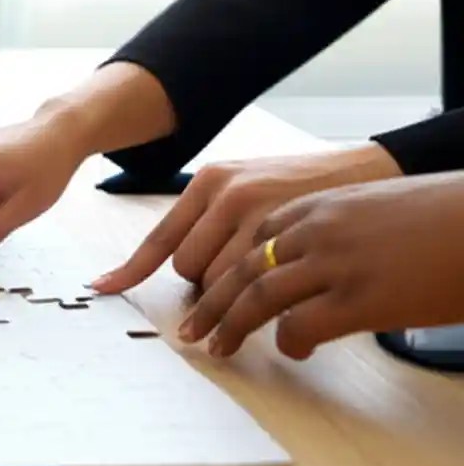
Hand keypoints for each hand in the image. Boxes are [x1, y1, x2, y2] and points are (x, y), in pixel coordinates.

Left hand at [92, 144, 399, 293]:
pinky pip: (254, 283)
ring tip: (268, 268)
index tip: (101, 288)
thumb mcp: (245, 189)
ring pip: (219, 281)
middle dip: (209, 283)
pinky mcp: (286, 229)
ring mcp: (256, 210)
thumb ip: (211, 220)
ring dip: (238, 290)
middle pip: (188, 268)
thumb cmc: (298, 189)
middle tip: (242, 271)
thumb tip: (180, 267)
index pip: (160, 237)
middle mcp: (226, 193)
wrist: (363, 172)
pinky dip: (264, 294)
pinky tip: (286, 278)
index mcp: (209, 182)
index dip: (130, 270)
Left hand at [178, 171, 463, 359]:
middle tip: (192, 329)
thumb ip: (333, 229)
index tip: (204, 286)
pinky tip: (293, 352)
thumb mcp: (373, 208)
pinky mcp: (361, 298)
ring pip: (258, 297)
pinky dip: (288, 343)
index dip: (221, 264)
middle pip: (241, 267)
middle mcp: (317, 227)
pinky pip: (300, 326)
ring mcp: (335, 261)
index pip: (247, 234)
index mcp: (317, 202)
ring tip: (218, 348)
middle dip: (211, 302)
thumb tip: (310, 263)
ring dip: (231, 326)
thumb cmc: (443, 215)